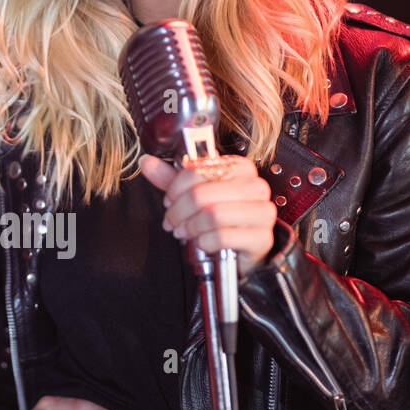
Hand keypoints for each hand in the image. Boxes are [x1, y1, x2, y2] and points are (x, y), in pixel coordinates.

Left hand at [138, 152, 276, 278]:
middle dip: (179, 211)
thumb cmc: (220, 217)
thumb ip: (171, 179)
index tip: (169, 200)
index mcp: (240, 168)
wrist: (242, 248)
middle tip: (171, 222)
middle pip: (202, 194)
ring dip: (191, 227)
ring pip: (212, 215)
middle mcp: (256, 186)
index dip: (175, 188)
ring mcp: (263, 212)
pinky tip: (202, 243)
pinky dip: (205, 242)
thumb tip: (146, 162)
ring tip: (184, 232)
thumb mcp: (194, 194)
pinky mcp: (262, 237)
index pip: (199, 170)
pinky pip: (223, 237)